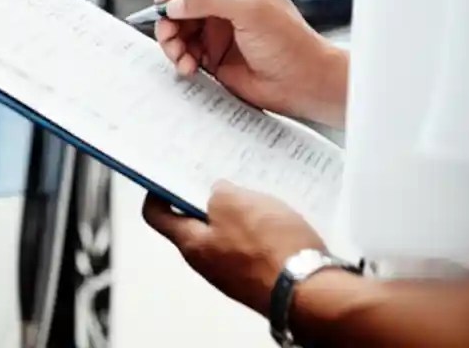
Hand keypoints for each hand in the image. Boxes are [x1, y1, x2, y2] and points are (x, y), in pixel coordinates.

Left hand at [142, 183, 325, 315]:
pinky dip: (260, 230)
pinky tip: (277, 218)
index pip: (158, 217)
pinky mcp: (261, 276)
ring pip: (228, 235)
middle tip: (221, 180)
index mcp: (192, 245)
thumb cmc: (269, 248)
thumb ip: (218, 193)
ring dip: (239, 214)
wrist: (310, 290)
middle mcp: (208, 263)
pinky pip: (254, 247)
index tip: (166, 177)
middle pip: (196, 225)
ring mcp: (235, 272)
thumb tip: (216, 194)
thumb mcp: (233, 202)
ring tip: (256, 196)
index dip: (158, 194)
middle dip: (207, 200)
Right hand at [153, 0, 346, 124]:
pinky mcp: (212, 54)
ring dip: (171, 41)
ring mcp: (216, 28)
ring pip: (176, 26)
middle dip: (168, 17)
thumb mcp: (251, 9)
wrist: (303, 85)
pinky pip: (182, 50)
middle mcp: (224, 1)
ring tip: (180, 56)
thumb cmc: (292, 44)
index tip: (167, 1)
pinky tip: (189, 67)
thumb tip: (174, 3)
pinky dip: (179, 58)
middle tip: (169, 34)